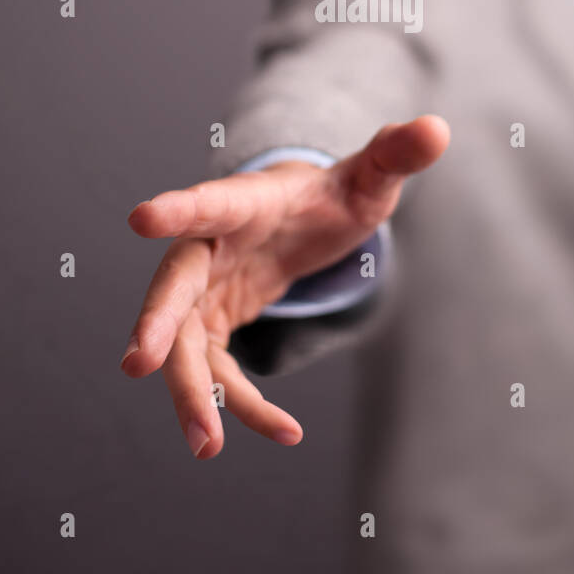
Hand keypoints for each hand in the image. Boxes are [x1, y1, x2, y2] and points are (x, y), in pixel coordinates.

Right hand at [120, 114, 449, 458]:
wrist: (306, 223)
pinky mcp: (213, 326)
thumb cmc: (332, 193)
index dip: (178, 209)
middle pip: (174, 287)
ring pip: (184, 345)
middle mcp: (211, 247)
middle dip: (155, 325)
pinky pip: (216, 371)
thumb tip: (436, 127)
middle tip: (137, 364)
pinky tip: (283, 431)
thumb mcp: (370, 178)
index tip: (141, 218)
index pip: (208, 202)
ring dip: (190, 392)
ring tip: (207, 446)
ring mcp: (206, 291)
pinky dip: (239, 403)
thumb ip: (395, 154)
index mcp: (243, 203)